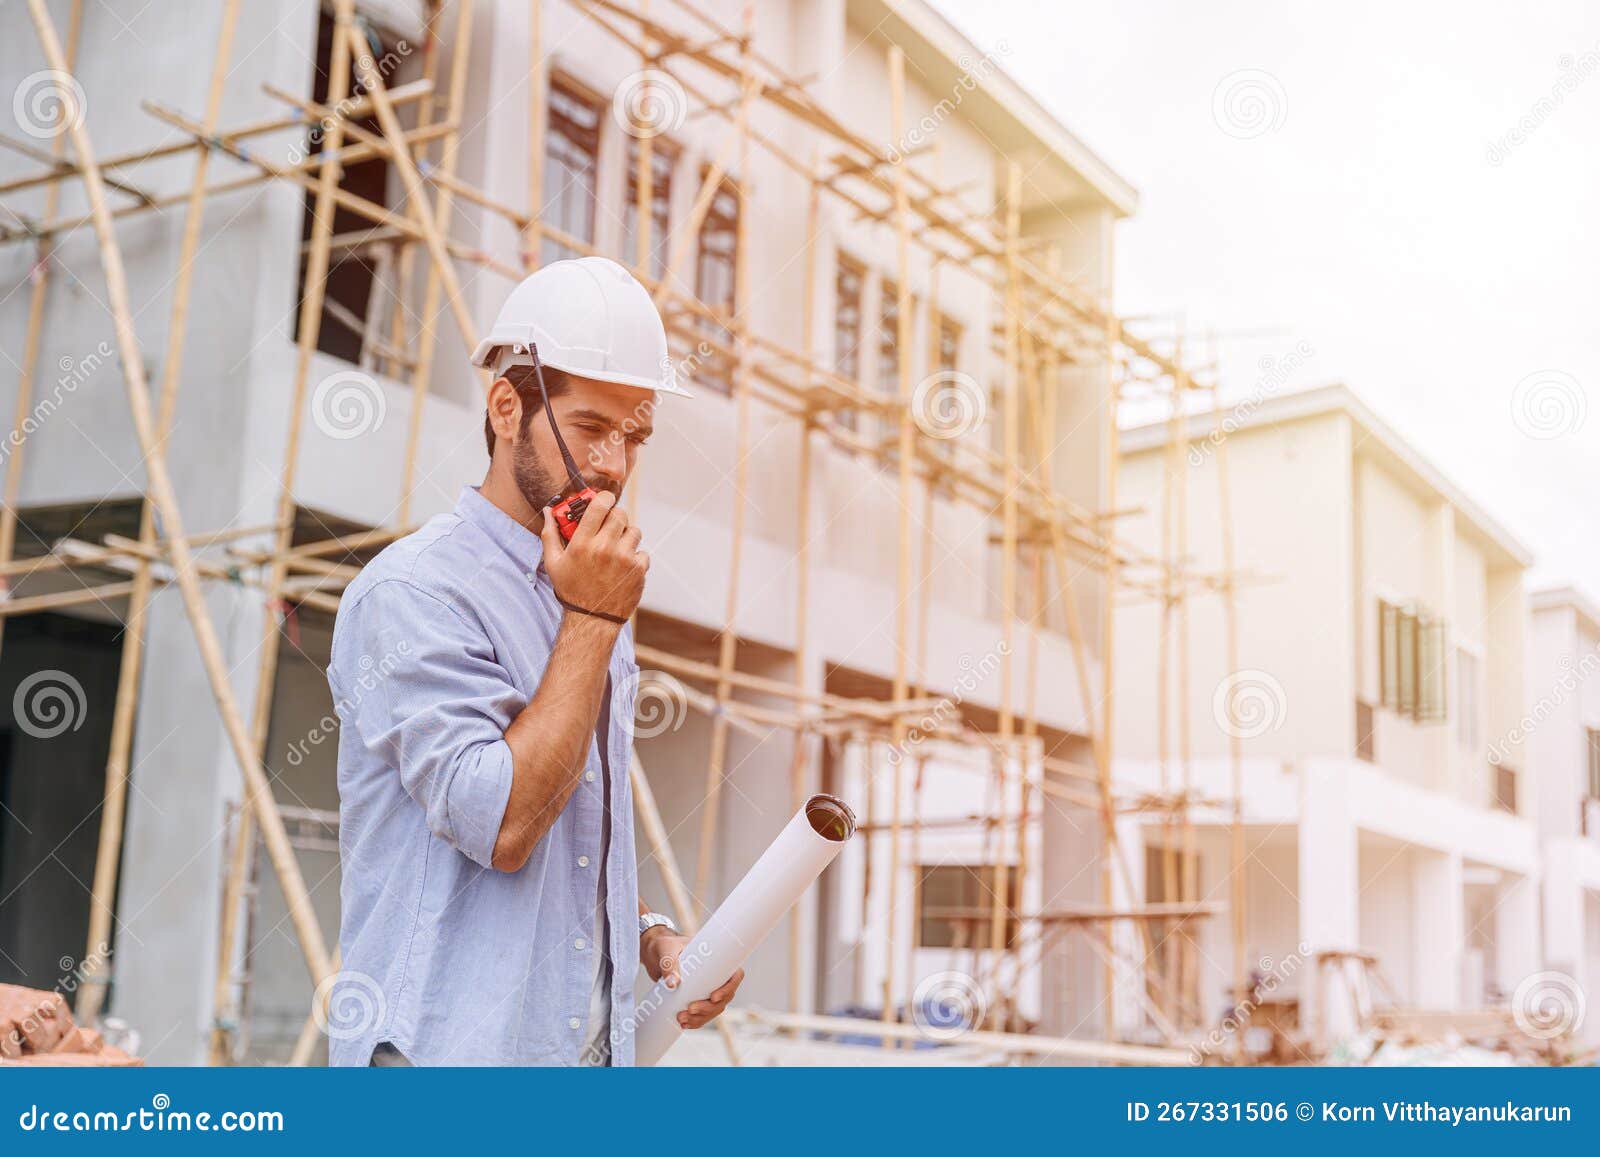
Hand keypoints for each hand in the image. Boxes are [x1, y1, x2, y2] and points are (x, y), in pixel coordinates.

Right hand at [539, 491, 647, 619]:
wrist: (593, 618)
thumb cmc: (571, 589)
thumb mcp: (553, 563)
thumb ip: (550, 534)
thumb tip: (547, 511)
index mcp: (582, 543)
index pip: (599, 505)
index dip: (605, 498)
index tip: (605, 500)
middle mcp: (604, 548)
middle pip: (620, 514)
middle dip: (615, 517)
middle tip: (609, 527)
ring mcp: (624, 559)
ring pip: (634, 531)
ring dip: (627, 536)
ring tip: (616, 549)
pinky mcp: (638, 570)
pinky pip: (642, 552)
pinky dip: (635, 557)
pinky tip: (623, 567)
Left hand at [641, 929, 744, 1029]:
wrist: (652, 952)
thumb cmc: (664, 944)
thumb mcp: (666, 950)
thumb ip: (669, 964)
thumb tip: (673, 984)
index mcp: (715, 959)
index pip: (734, 975)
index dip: (729, 988)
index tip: (713, 997)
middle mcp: (714, 975)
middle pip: (724, 998)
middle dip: (709, 1008)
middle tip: (690, 1009)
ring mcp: (705, 988)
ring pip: (713, 1009)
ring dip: (701, 1018)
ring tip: (683, 1018)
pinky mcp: (695, 997)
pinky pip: (702, 1013)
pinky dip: (695, 1021)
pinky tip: (685, 1024)